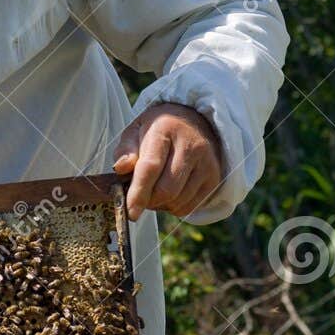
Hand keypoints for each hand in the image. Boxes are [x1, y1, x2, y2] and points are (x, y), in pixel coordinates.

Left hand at [113, 103, 222, 221]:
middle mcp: (190, 145)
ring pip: (179, 200)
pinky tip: (169, 195)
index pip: (151, 167)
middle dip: (148, 201)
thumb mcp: (136, 130)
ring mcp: (206, 162)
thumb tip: (120, 168)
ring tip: (153, 192)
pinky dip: (175, 208)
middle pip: (167, 189)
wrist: (194, 123)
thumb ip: (125, 150)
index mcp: (165, 130)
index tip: (130, 212)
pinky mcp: (214, 177)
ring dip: (161, 205)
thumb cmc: (158, 131)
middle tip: (139, 198)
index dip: (139, 193)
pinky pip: (191, 206)